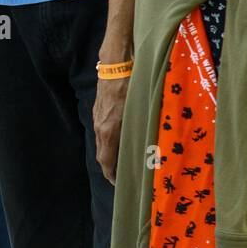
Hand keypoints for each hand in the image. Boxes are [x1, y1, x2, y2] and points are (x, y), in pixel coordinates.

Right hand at [93, 62, 129, 183]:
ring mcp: (97, 116)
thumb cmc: (131, 87)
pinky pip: (101, 130)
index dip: (111, 174)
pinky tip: (120, 135)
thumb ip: (139, 130)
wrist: (116, 64)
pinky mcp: (99, 108)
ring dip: (109, 152)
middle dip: (110, 166)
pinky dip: (108, 139)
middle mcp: (99, 126)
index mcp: (108, 130)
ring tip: (122, 157)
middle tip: (122, 174)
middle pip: (101, 153)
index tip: (117, 183)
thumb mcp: (139, 111)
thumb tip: (149, 147)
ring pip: (101, 141)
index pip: (105, 161)